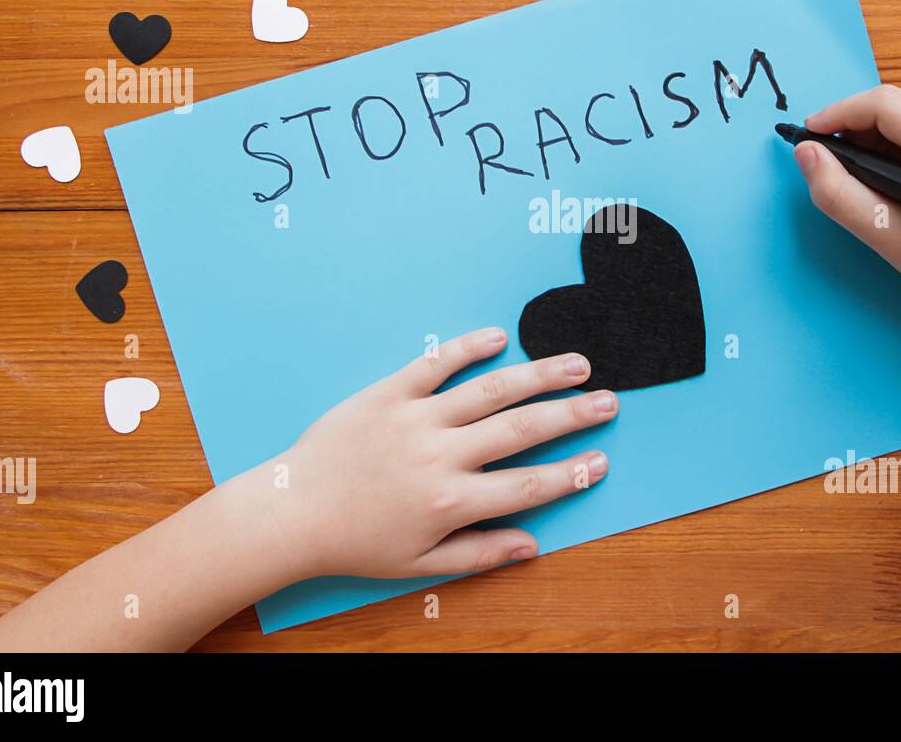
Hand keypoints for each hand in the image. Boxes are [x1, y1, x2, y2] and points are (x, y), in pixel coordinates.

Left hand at [263, 327, 615, 580]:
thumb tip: (532, 546)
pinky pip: (435, 365)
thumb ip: (478, 554)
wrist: (291, 512)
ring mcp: (415, 420)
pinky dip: (468, 348)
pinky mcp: (387, 393)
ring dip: (539, 375)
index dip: (570, 473)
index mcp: (450, 502)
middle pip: (522, 430)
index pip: (528, 486)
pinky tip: (500, 337)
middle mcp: (440, 456)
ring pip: (490, 391)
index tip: (601, 461)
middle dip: (572, 415)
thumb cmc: (355, 542)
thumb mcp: (418, 564)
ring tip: (575, 363)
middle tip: (608, 401)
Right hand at [792, 84, 900, 318]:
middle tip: (828, 159)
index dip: (838, 114)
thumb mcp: (881, 231)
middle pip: (893, 101)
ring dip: (870, 133)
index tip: (807, 136)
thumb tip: (806, 152)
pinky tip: (883, 172)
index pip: (883, 104)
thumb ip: (836, 191)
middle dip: (852, 124)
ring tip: (858, 173)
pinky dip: (890, 139)